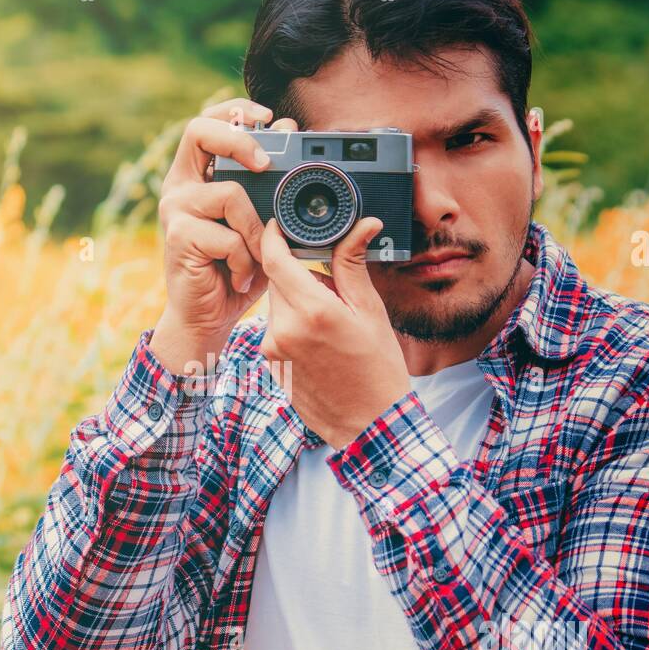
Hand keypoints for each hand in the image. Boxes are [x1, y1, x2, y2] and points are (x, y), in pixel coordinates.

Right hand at [151, 98, 297, 372]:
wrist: (208, 317)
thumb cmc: (237, 268)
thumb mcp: (261, 224)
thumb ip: (272, 187)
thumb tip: (291, 139)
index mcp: (197, 175)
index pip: (208, 121)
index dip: (235, 110)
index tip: (268, 117)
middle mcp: (180, 185)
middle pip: (199, 130)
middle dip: (239, 138)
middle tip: (266, 163)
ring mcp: (175, 209)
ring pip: (230, 193)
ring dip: (256, 230)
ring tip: (256, 259)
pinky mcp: (178, 237)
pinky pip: (228, 236)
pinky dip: (246, 260)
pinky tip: (240, 277)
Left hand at [254, 215, 411, 450]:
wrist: (368, 424)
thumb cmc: (377, 370)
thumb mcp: (370, 312)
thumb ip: (353, 265)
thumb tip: (363, 225)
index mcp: (311, 312)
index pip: (275, 258)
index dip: (274, 236)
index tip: (279, 225)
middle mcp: (283, 330)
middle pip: (277, 281)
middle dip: (299, 277)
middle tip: (332, 293)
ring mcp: (273, 351)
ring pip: (277, 306)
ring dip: (297, 304)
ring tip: (329, 326)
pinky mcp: (271, 366)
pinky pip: (276, 330)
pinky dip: (293, 327)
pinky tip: (319, 346)